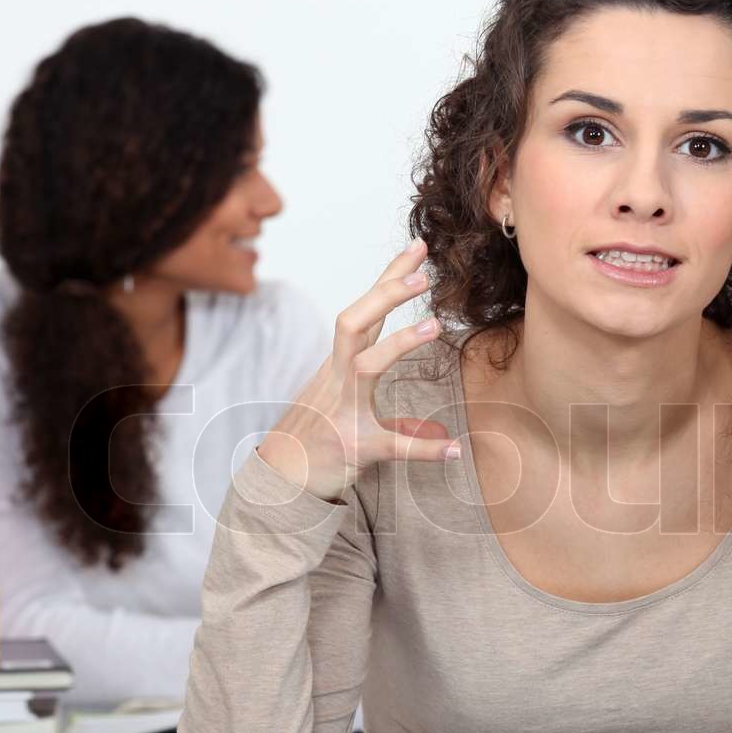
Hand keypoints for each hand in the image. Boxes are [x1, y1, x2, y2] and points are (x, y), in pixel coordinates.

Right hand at [256, 240, 455, 500]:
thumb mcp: (356, 423)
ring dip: (399, 344)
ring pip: (365, 367)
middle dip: (386, 295)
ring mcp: (343, 410)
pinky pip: (390, 444)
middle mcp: (337, 379)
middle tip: (423, 273)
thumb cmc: (316, 443)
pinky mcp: (353, 447)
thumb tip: (440, 434)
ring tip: (435, 325)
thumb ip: (398, 423)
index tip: (417, 249)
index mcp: (340, 367)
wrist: (280, 483)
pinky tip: (451, 448)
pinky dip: (422, 447)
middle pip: (354, 323)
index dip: (388, 280)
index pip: (365, 313)